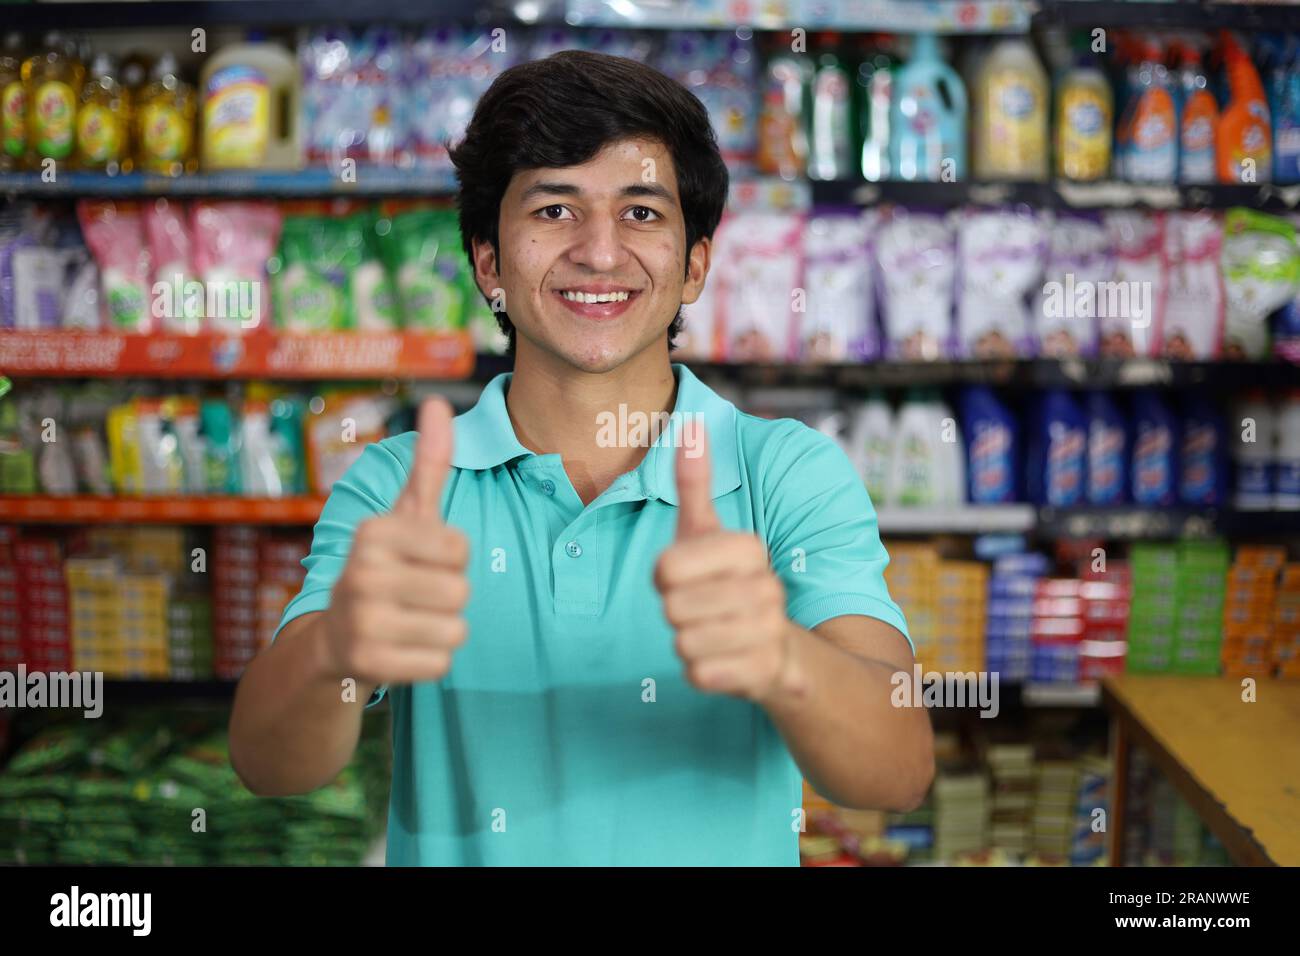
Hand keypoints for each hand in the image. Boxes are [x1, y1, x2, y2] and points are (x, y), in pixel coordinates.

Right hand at [320, 397, 470, 686]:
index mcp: (372, 532)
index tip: (418, 561)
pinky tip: (402, 649)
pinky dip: (430, 662)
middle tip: (413, 597)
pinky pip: (441, 665)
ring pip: (456, 630)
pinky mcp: (368, 664)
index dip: (450, 559)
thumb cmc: (384, 567)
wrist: (333, 638)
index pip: (460, 548)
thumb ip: (428, 462)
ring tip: (408, 622)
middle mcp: (359, 573)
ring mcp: (361, 620)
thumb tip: (438, 402)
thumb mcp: (405, 514)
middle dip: (448, 597)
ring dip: (441, 630)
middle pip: (461, 591)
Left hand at [654, 422, 792, 701]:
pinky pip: (699, 675)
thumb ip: (695, 482)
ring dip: (689, 642)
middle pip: (672, 608)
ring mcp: (769, 631)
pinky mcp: (765, 673)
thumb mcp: (708, 532)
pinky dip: (702, 672)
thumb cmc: (731, 584)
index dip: (664, 578)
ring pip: (684, 642)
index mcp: (748, 549)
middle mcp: (766, 587)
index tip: (687, 577)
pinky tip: (724, 661)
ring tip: (715, 632)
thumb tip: (690, 423)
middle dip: (677, 613)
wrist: (783, 650)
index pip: (665, 568)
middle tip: (703, 609)